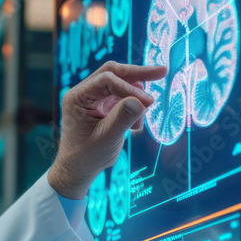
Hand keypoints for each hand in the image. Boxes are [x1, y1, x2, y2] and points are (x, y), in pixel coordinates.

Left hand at [48, 61, 166, 198]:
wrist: (79, 169)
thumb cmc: (87, 156)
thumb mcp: (107, 138)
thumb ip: (122, 118)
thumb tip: (140, 101)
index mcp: (78, 97)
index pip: (106, 80)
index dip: (129, 88)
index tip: (148, 103)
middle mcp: (84, 93)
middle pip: (114, 72)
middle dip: (138, 73)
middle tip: (162, 71)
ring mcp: (94, 98)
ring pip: (120, 83)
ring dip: (136, 96)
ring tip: (141, 120)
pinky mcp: (103, 105)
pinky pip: (123, 97)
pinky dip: (134, 107)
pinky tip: (136, 126)